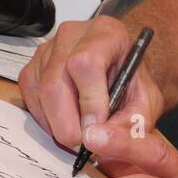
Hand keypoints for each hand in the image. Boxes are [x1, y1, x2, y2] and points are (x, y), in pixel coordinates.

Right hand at [18, 16, 163, 152]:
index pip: (87, 63)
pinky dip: (46, 120)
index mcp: (107, 33)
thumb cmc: (133, 85)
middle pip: (56, 81)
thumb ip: (132, 122)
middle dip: (67, 122)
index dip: (90, 100)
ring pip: (40, 93)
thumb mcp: (146, 103)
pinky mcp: (32, 67)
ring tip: (79, 135)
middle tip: (83, 144)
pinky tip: (65, 123)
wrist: (121, 74)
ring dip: (57, 124)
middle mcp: (72, 35)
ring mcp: (47, 50)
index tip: (97, 127)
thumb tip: (97, 138)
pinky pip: (30, 99)